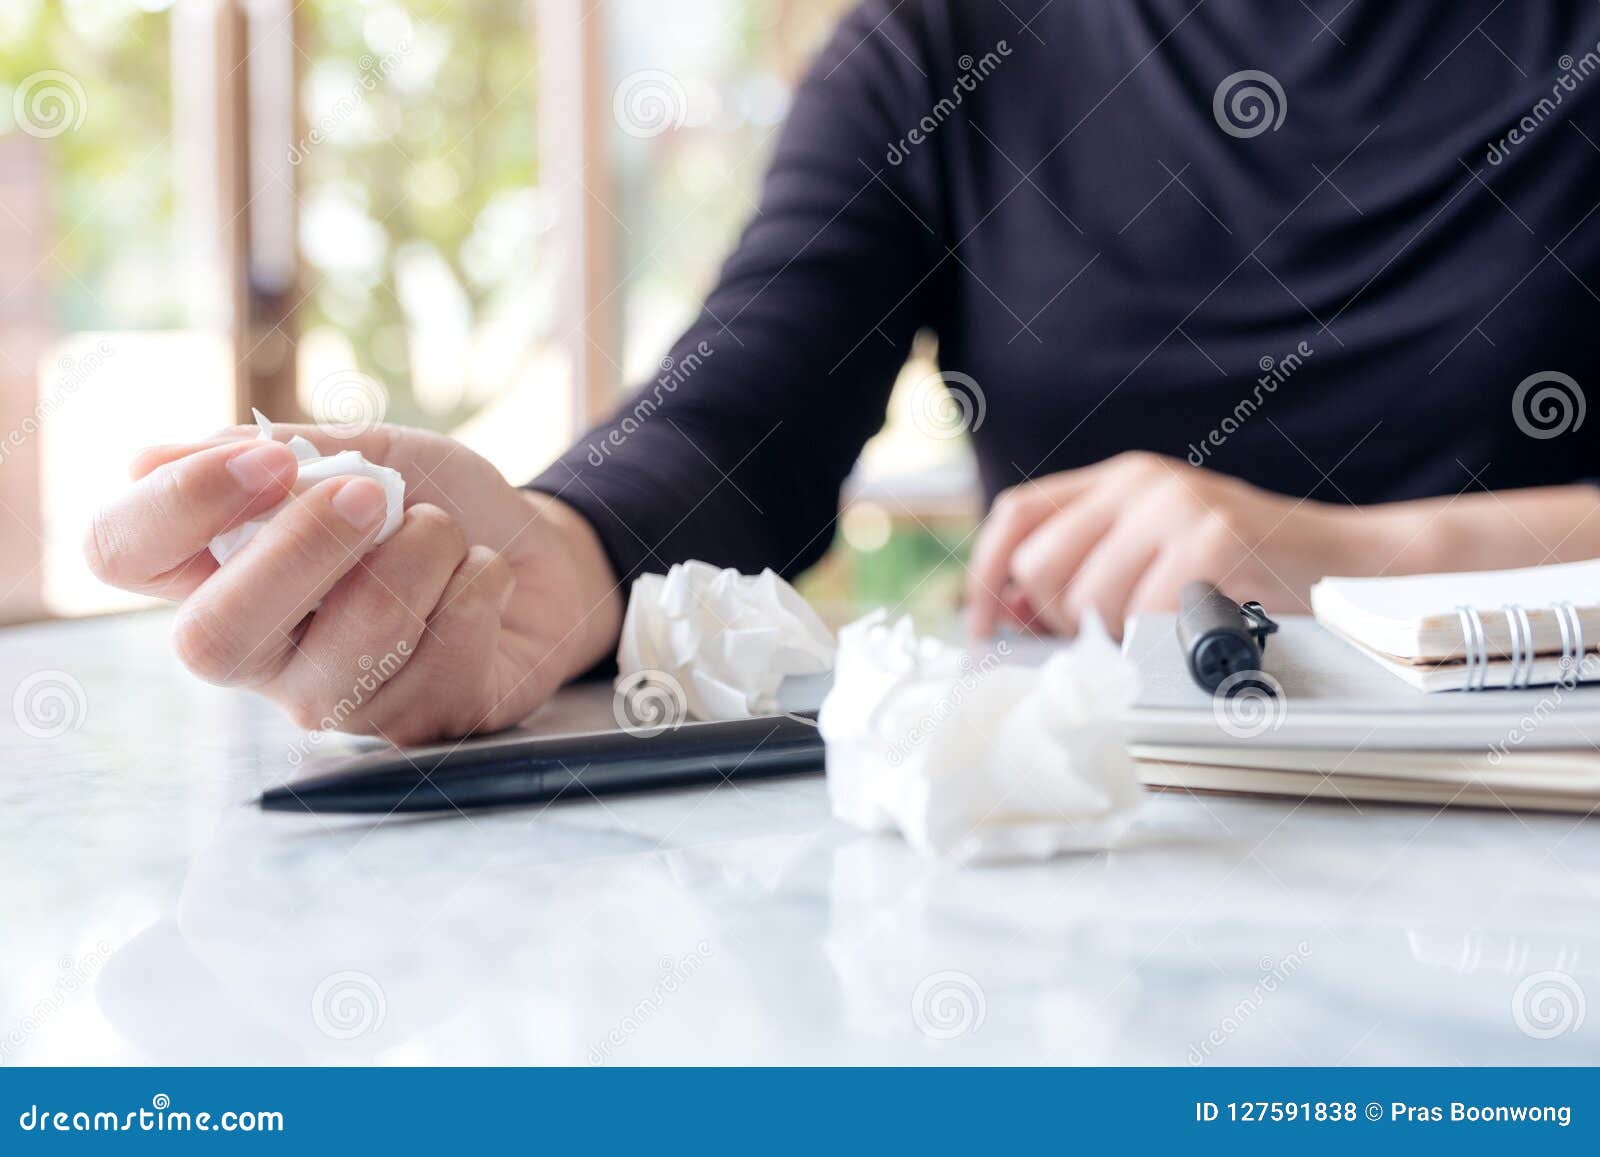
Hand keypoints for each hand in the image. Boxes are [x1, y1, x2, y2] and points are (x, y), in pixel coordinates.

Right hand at [85, 423, 621, 744]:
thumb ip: (276, 452)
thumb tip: (148, 461)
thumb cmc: (428, 502)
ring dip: (423, 551)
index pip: (121, 552)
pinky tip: (480, 582)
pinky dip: (479, 584)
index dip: (179, 504)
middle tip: (370, 492)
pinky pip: (445, 649)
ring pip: (358, 633)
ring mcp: (330, 700)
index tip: (270, 461)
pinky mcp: (416, 726)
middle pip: (212, 638)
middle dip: (304, 549)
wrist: (536, 549)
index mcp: (214, 568)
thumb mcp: (360, 451)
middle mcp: (255, 649)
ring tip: (445, 532)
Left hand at [965, 452, 1389, 637]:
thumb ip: (1088, 569)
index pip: (1018, 515)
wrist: (1349, 565)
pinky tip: (1192, 630)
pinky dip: (1159, 641)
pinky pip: (1142, 614)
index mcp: (1119, 481)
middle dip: (1061, 621)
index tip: (983, 627)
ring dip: (1115, 637)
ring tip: (1162, 628)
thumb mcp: (1157, 555)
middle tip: (1108, 635)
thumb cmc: (1250, 573)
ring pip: (1085, 598)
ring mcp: (1175, 506)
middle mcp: (1140, 482)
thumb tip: (1008, 615)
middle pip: (1040, 567)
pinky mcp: (1210, 538)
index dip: (986, 574)